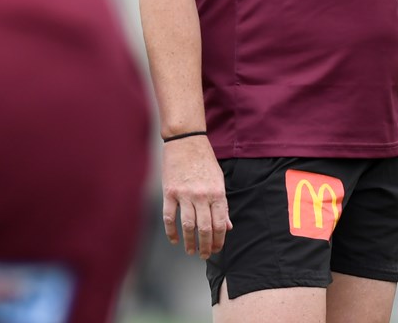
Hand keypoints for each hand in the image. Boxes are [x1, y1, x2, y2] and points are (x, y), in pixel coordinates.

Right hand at [160, 135, 231, 258]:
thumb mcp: (219, 180)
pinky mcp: (169, 193)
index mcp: (217, 192)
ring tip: (191, 251)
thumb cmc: (205, 161)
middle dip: (206, 245)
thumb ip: (222, 204)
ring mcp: (185, 195)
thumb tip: (227, 226)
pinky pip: (169, 217)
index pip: (220, 223)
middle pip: (205, 228)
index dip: (219, 239)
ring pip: (188, 226)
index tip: (217, 249)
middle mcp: (202, 195)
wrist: (186, 142)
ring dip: (190, 242)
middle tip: (205, 255)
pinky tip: (174, 240)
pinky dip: (171, 232)